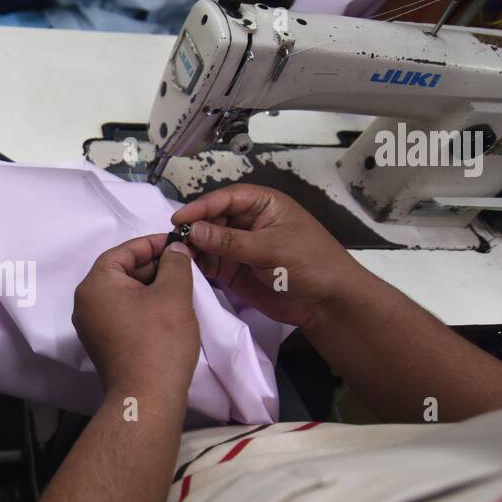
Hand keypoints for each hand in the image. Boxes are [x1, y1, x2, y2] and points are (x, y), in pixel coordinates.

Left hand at [72, 234, 198, 401]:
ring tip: (182, 286)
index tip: (179, 243)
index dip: (153, 244)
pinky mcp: (103, 343)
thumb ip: (175, 263)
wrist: (147, 398)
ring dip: (152, 286)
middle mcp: (86, 303)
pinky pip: (124, 313)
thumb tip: (175, 248)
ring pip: (125, 293)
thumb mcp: (173, 294)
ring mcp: (92, 325)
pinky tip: (169, 309)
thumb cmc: (159, 341)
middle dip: (154, 266)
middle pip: (122, 271)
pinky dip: (144, 306)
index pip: (124, 251)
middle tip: (185, 265)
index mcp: (95, 285)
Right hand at [171, 183, 364, 327]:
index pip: (226, 198)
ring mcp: (239, 247)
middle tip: (174, 240)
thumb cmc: (310, 263)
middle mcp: (248, 222)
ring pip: (207, 241)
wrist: (327, 302)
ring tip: (175, 255)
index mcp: (263, 204)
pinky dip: (197, 265)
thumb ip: (230, 241)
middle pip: (212, 219)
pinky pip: (210, 263)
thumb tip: (193, 230)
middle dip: (193, 228)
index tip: (180, 218)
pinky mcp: (234, 270)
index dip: (202, 206)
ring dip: (192, 247)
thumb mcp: (271, 248)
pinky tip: (184, 268)